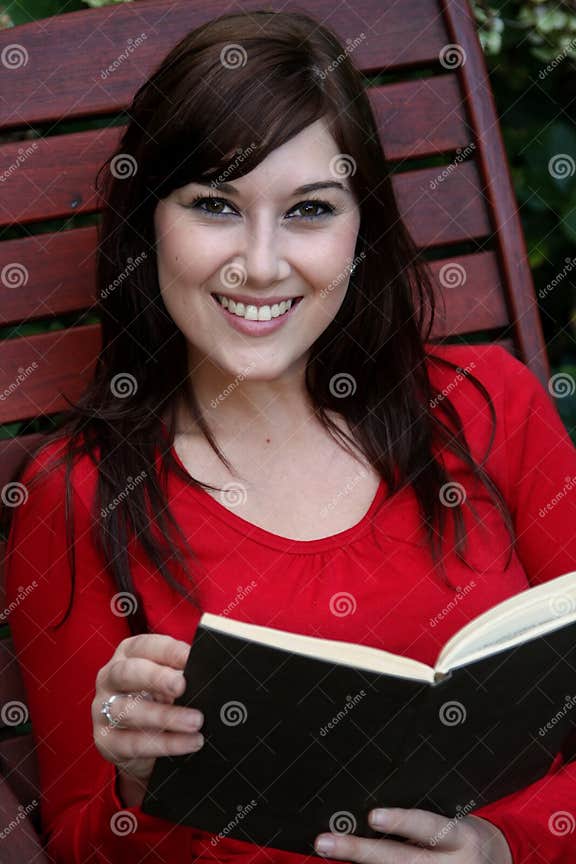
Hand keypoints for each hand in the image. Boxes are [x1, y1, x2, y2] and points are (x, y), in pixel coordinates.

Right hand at [92, 634, 203, 790]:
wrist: (143, 743)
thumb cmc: (160, 699)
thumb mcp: (170, 681)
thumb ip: (184, 672)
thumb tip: (208, 671)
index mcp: (128, 654)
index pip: (145, 646)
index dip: (169, 651)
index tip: (191, 658)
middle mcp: (110, 677)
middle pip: (128, 673)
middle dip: (156, 678)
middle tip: (182, 686)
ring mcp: (102, 709)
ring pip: (128, 710)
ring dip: (165, 716)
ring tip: (196, 721)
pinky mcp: (105, 740)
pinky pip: (134, 743)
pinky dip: (165, 744)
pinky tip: (188, 742)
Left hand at [314, 808, 512, 862]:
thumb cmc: (466, 837)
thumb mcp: (456, 822)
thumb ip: (424, 822)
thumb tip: (373, 814)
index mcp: (463, 838)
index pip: (429, 827)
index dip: (402, 822)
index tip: (373, 816)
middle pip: (401, 861)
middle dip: (360, 851)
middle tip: (325, 842)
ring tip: (330, 854)